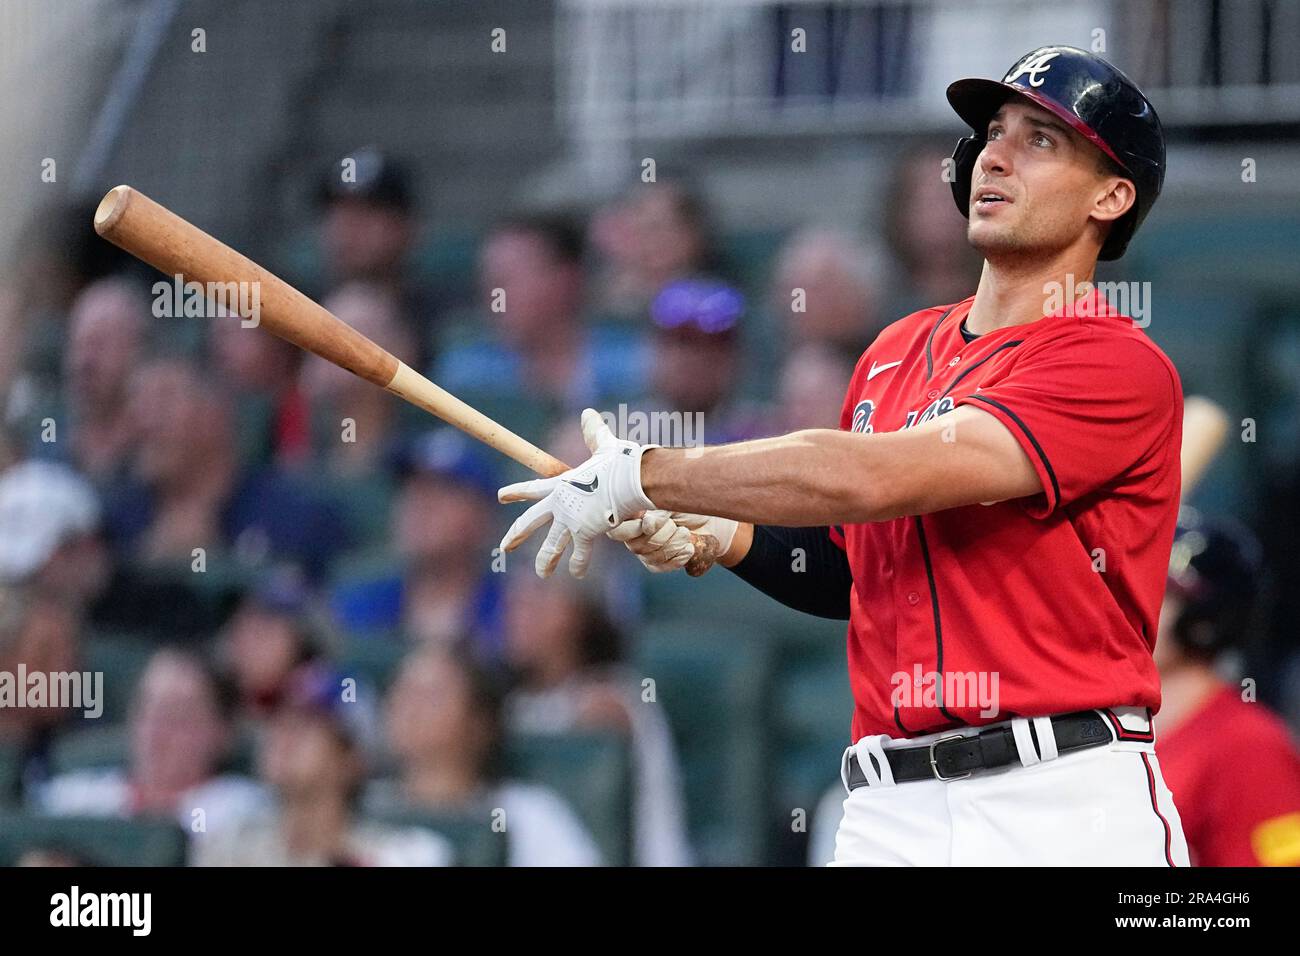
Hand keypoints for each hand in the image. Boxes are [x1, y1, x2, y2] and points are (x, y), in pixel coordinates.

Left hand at [498, 408, 657, 577]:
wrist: (629, 479)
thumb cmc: (619, 461)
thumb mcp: (604, 446)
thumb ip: (594, 434)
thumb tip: (588, 414)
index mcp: (560, 484)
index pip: (531, 488)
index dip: (515, 492)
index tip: (500, 496)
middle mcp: (560, 504)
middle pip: (531, 522)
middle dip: (516, 535)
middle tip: (504, 547)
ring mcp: (571, 520)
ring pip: (552, 545)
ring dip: (546, 560)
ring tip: (542, 573)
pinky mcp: (585, 533)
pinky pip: (580, 553)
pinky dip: (579, 564)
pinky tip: (577, 573)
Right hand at [609, 510, 738, 573]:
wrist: (711, 521)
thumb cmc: (691, 503)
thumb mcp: (674, 498)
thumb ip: (657, 506)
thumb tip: (646, 522)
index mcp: (632, 513)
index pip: (617, 529)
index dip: (632, 529)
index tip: (650, 521)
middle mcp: (633, 533)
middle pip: (635, 545)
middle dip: (661, 535)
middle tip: (677, 525)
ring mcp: (643, 550)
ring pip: (649, 556)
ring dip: (672, 545)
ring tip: (686, 533)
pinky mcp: (656, 563)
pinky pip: (659, 567)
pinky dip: (676, 558)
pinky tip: (688, 548)